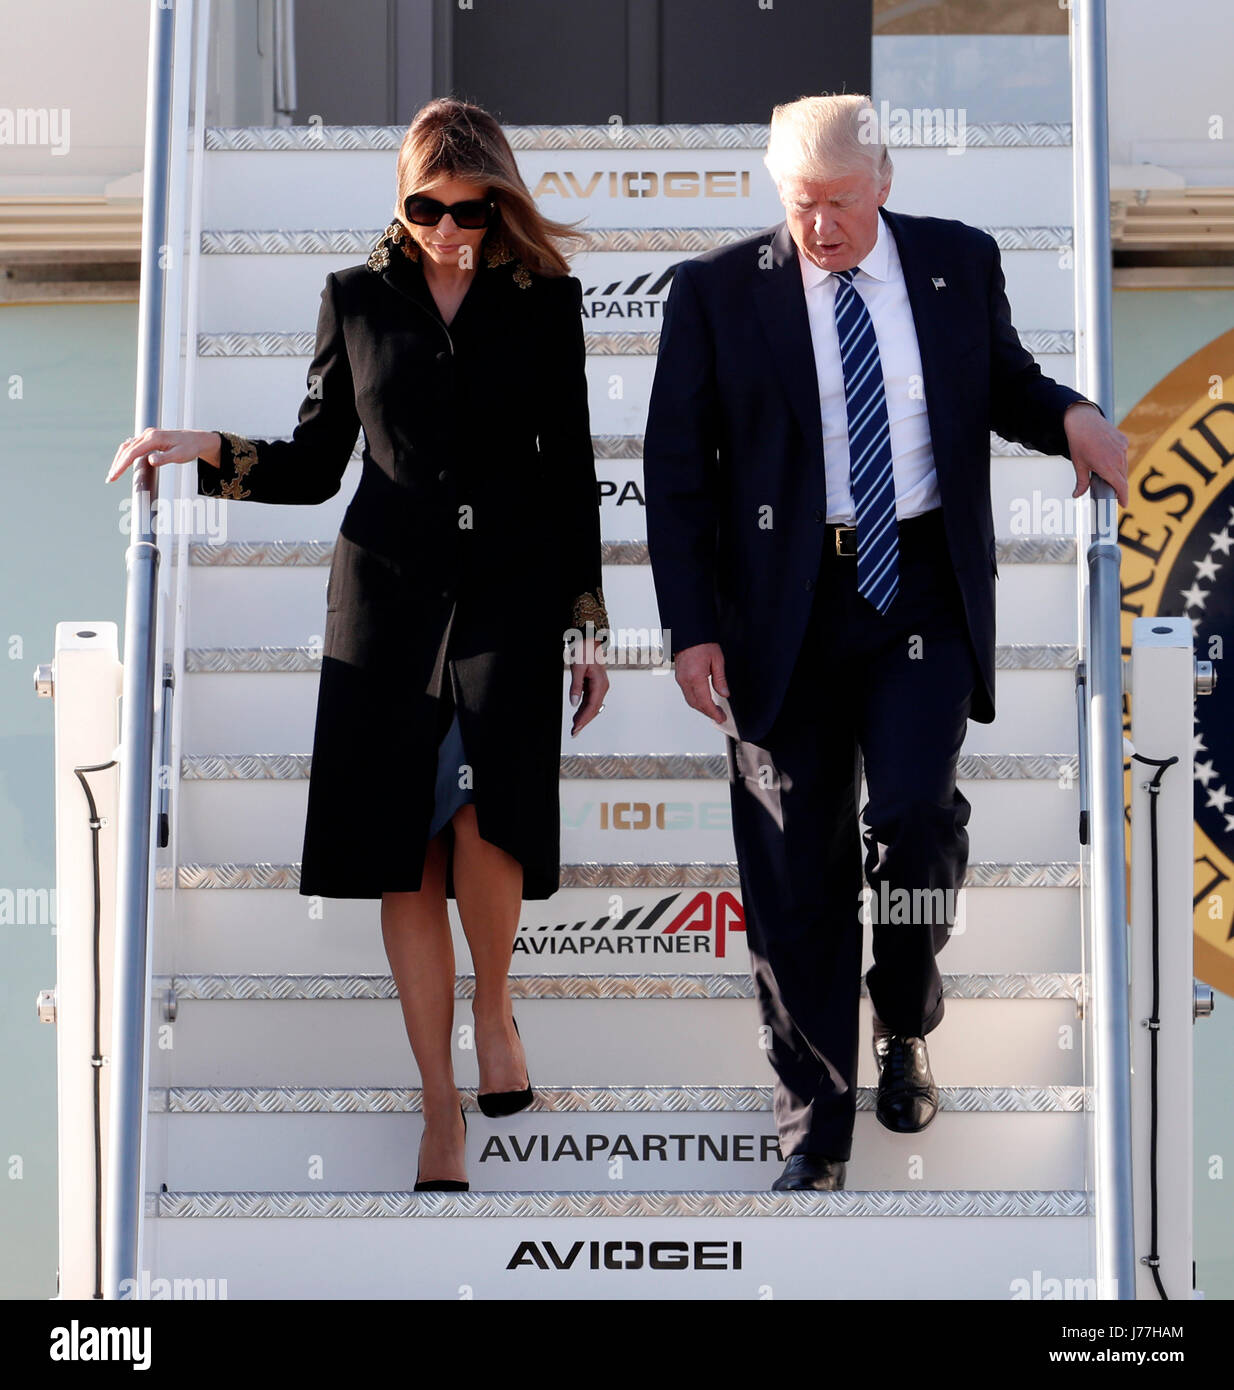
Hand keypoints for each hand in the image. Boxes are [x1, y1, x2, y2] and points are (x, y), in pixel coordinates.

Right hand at [105, 428, 219, 482]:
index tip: (114, 476)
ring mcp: (147, 435)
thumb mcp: (180, 455)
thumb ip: (165, 458)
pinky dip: (125, 455)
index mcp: (153, 438)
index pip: (132, 452)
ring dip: (119, 459)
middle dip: (117, 464)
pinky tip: (122, 464)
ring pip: (127, 447)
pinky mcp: (148, 438)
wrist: (196, 440)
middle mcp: (148, 434)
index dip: (122, 465)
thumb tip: (150, 460)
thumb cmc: (189, 448)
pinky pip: (132, 446)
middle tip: (110, 479)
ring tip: (114, 473)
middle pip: (126, 449)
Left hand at [568, 636, 608, 737]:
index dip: (584, 718)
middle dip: (584, 721)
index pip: (592, 705)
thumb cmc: (585, 650)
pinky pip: (590, 700)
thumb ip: (576, 686)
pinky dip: (584, 709)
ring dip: (583, 716)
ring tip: (574, 727)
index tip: (576, 727)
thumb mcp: (578, 667)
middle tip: (574, 733)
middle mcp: (602, 687)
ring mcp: (599, 686)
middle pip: (593, 708)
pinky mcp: (595, 685)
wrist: (589, 639)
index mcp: (600, 684)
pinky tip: (577, 715)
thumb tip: (574, 703)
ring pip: (592, 706)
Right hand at [673, 642, 727, 723]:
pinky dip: (696, 700)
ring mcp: (680, 679)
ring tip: (713, 710)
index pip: (705, 701)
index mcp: (696, 677)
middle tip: (719, 716)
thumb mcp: (717, 660)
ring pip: (690, 700)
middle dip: (708, 712)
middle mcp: (685, 680)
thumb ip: (720, 680)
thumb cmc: (702, 643)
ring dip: (701, 707)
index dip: (713, 712)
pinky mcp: (679, 677)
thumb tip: (724, 694)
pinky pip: (687, 694)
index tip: (720, 717)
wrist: (689, 633)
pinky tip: (703, 700)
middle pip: (696, 704)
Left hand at [1064, 402, 1128, 506]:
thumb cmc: (1079, 442)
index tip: (1123, 503)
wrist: (1082, 421)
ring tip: (1104, 470)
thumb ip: (1081, 482)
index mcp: (1107, 467)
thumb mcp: (1078, 465)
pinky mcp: (1123, 440)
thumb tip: (1078, 494)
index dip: (1123, 497)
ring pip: (1124, 466)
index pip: (1121, 486)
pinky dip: (1118, 459)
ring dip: (1117, 472)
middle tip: (1108, 488)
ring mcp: (1122, 448)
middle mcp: (1118, 458)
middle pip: (1122, 478)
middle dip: (1117, 485)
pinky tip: (1107, 456)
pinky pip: (1123, 454)